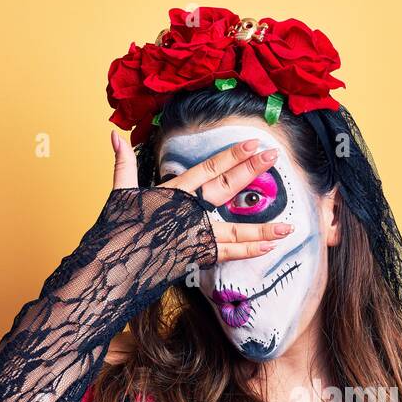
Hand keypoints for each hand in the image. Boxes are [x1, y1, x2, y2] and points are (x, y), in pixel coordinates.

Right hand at [110, 131, 293, 262]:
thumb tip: (113, 134)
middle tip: (274, 157)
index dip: (232, 155)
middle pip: (225, 188)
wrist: (112, 266)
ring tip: (289, 226)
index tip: (254, 144)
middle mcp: (188, 212)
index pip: (208, 169)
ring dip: (263, 228)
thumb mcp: (119, 193)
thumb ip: (123, 164)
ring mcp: (194, 236)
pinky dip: (249, 251)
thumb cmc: (116, 230)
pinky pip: (228, 255)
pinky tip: (269, 247)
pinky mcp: (196, 257)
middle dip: (250, 171)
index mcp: (173, 193)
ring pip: (234, 230)